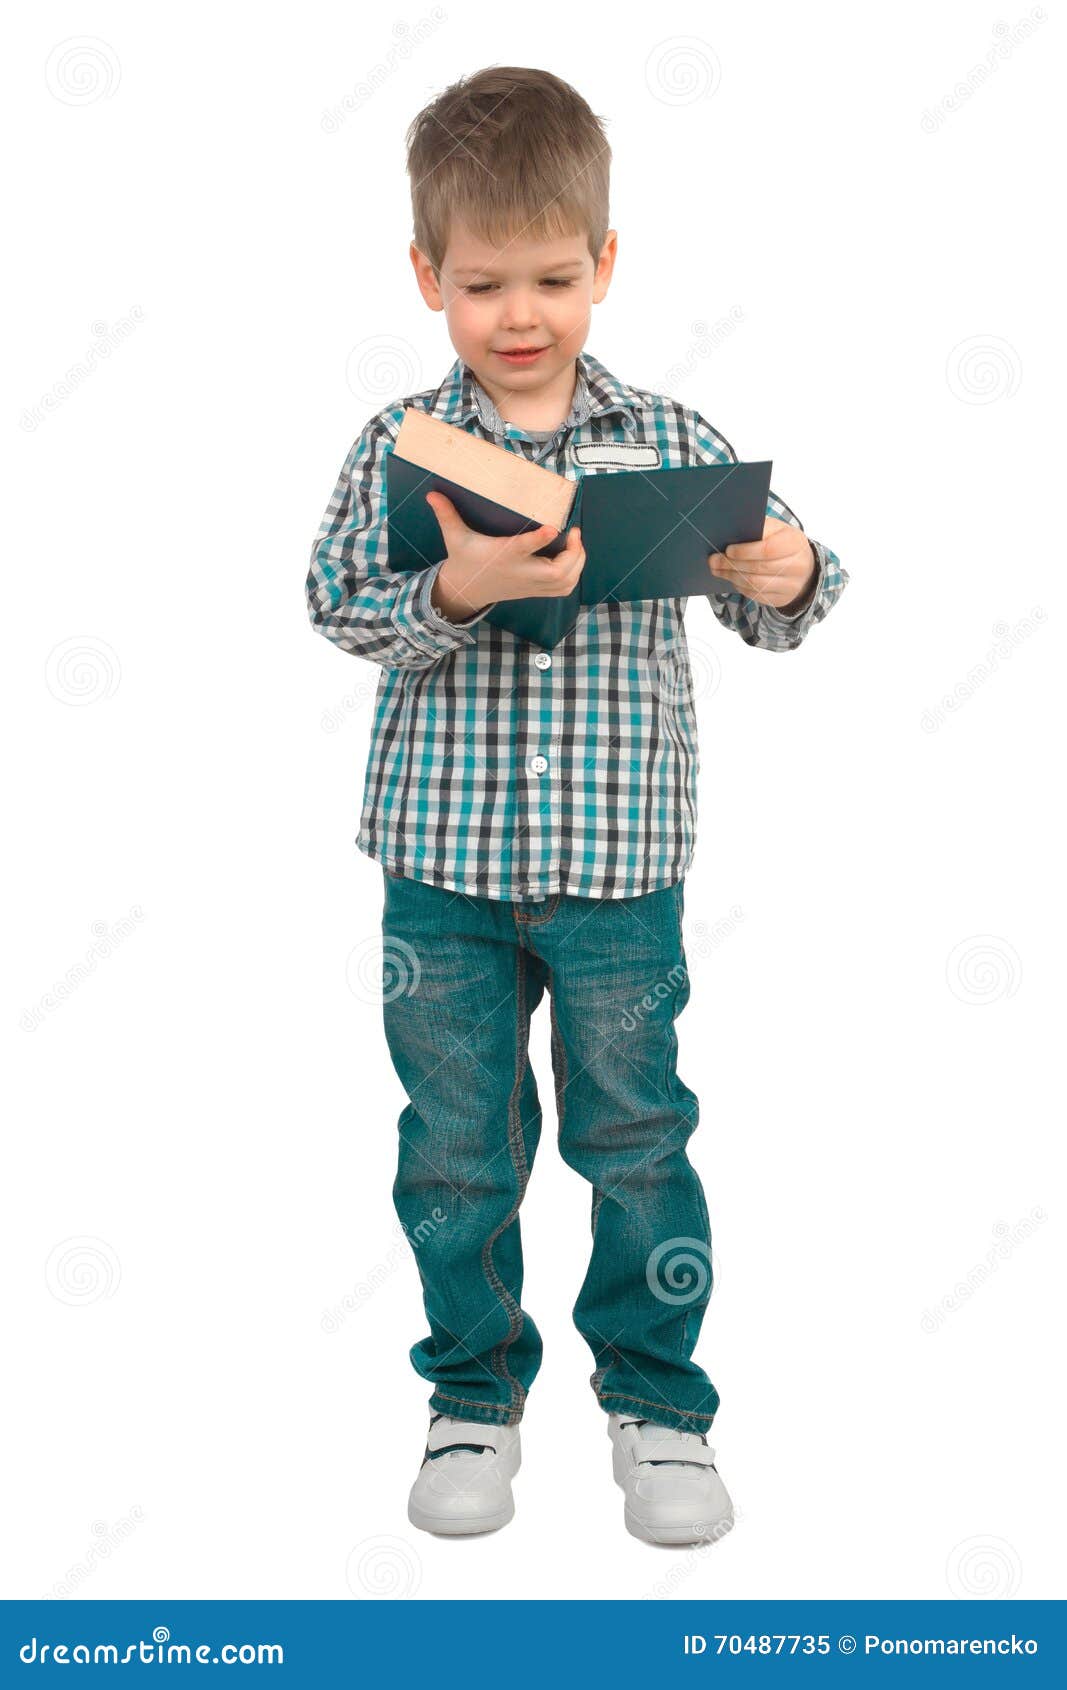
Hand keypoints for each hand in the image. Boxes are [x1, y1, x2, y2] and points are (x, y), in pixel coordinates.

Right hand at [425, 492, 585, 615]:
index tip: (553, 528)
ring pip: (564, 582)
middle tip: (575, 532)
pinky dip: (574, 574)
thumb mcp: (454, 537)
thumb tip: (431, 493)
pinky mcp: (536, 591)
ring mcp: (530, 585)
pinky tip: (573, 557)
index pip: (523, 548)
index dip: (539, 539)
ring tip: (577, 543)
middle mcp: (520, 572)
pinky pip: (564, 588)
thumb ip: (446, 514)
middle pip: (555, 572)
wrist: (466, 591)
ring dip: (577, 563)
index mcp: (503, 555)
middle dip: (572, 553)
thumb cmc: (464, 558)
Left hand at [709, 517, 815, 609]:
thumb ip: (759, 529)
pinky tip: (732, 578)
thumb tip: (731, 532)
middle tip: (713, 560)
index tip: (728, 550)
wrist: (804, 565)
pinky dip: (740, 587)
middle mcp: (797, 566)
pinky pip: (756, 595)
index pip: (768, 549)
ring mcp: (791, 585)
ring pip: (755, 584)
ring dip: (732, 577)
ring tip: (717, 570)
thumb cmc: (783, 543)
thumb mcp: (777, 530)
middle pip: (759, 568)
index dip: (745, 551)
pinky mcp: (782, 599)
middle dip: (732, 564)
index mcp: (795, 543)